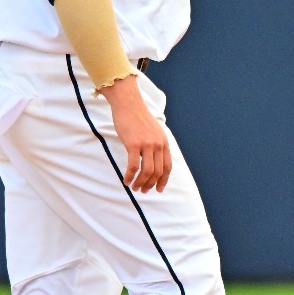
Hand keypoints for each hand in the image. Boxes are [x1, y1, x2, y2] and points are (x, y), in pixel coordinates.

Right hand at [102, 75, 170, 192]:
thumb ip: (156, 144)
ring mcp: (146, 145)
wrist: (128, 104)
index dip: (163, 180)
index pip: (167, 167)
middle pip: (157, 172)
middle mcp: (158, 144)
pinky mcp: (133, 144)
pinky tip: (126, 180)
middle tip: (142, 191)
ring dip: (140, 183)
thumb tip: (154, 159)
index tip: (158, 189)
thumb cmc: (138, 117)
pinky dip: (130, 176)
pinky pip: (133, 166)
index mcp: (164, 142)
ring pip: (147, 171)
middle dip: (150, 184)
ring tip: (134, 188)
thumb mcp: (153, 130)